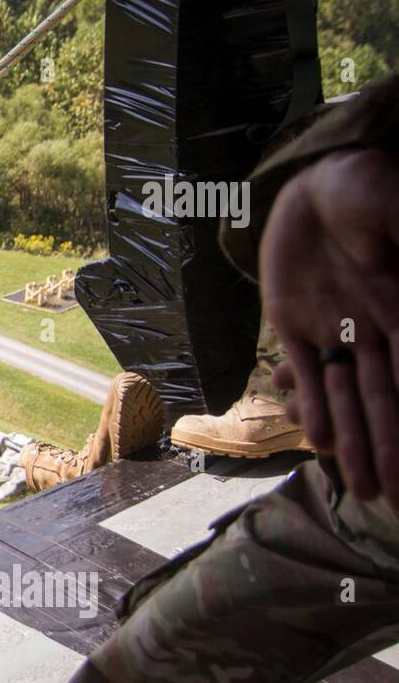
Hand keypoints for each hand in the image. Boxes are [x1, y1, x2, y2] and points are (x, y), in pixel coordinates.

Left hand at [260, 149, 398, 504]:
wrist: (315, 184)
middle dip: (392, 447)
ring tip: (364, 488)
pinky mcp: (293, 323)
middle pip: (387, 399)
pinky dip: (313, 404)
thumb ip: (397, 228)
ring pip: (348, 396)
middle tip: (396, 499)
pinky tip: (321, 443)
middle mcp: (376, 327)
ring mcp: (336, 329)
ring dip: (356, 441)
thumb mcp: (389, 203)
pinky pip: (307, 371)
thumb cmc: (365, 187)